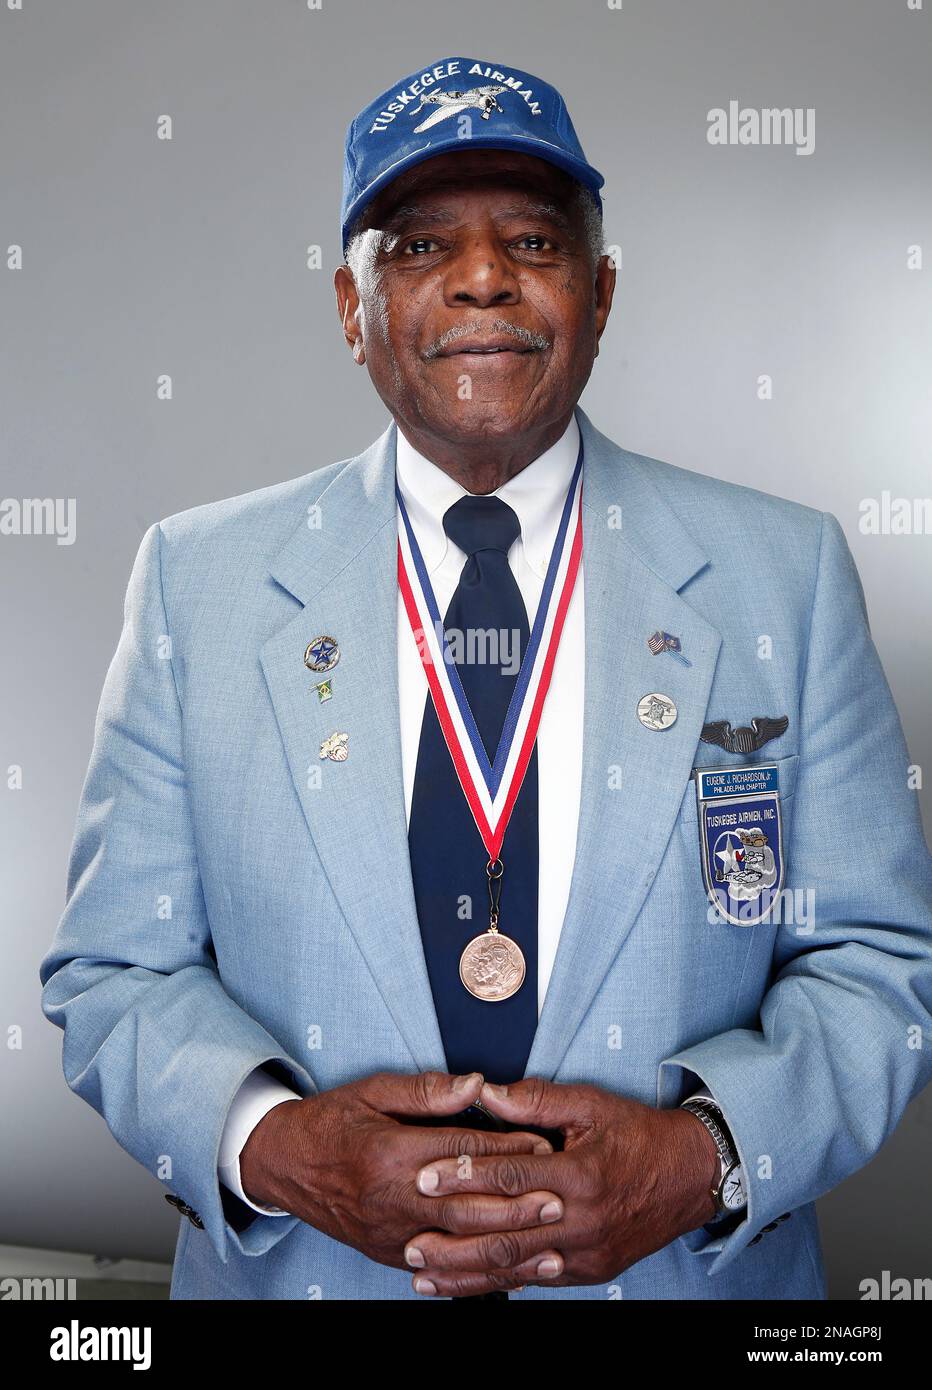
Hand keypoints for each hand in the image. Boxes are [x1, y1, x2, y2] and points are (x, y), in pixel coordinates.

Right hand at [238, 1070, 563, 1272]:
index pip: (460, 1152)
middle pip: (466, 1205)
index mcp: (390, 1152)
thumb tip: (476, 1084)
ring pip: (458, 1245)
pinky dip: (477, 1273)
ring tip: (549, 1246)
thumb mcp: (374, 1090)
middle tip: (560, 1201)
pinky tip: (509, 1273)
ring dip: (506, 1247)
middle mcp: (392, 1198)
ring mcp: (390, 1232)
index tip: (544, 1145)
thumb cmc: (332, 1121)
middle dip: (517, 1206)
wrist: (284, 1163)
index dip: (506, 1149)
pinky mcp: (389, 1254)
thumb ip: (427, 1090)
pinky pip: (440, 1267)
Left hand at [404, 1077, 719, 1295]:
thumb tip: (487, 1093)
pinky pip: (536, 1281)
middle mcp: (583, 1221)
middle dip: (453, 1239)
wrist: (690, 1177)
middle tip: (409, 1236)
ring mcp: (587, 1253)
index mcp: (582, 1175)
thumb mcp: (591, 1104)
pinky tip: (464, 1286)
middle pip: (507, 1234)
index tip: (423, 1176)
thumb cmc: (638, 1135)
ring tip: (422, 1273)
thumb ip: (537, 1100)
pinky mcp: (589, 1272)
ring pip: (517, 1268)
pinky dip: (496, 1285)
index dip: (464, 1176)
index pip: (511, 1177)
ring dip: (466, 1274)